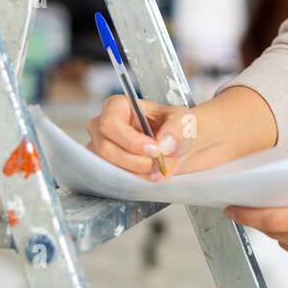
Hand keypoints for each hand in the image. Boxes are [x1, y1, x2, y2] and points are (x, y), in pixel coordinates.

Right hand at [85, 94, 227, 179]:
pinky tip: (152, 175)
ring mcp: (103, 148)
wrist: (181, 147)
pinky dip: (136, 181)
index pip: (109, 124)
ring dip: (137, 173)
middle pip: (105, 148)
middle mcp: (103, 126)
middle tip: (159, 164)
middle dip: (135, 161)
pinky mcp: (109, 166)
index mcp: (117, 106)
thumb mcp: (184, 121)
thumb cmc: (177, 127)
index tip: (154, 150)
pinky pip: (114, 179)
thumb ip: (177, 129)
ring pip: (108, 167)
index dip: (130, 140)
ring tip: (160, 169)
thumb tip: (164, 143)